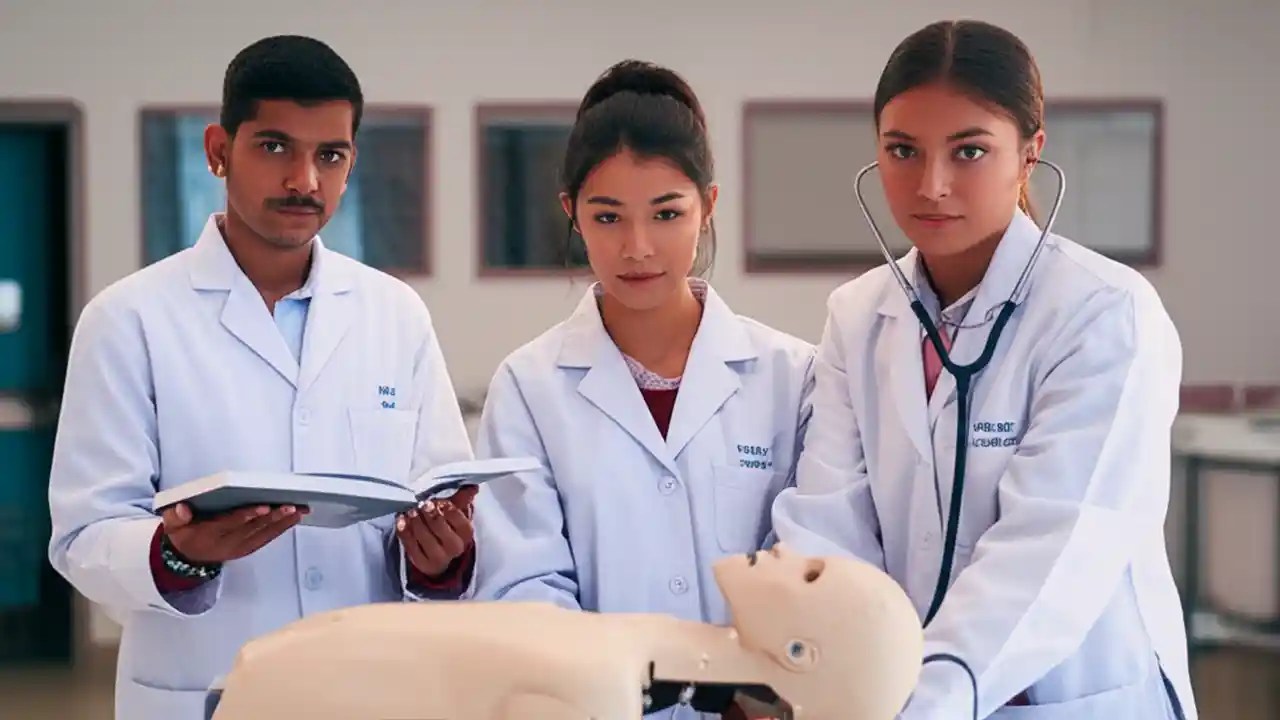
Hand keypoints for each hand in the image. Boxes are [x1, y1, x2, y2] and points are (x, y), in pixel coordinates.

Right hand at [162, 503, 305, 564]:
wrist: (188, 556)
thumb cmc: (184, 533)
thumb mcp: (172, 524)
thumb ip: (175, 516)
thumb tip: (182, 508)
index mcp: (208, 534)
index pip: (229, 524)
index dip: (246, 516)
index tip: (263, 506)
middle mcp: (226, 543)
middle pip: (252, 529)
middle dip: (272, 517)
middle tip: (290, 505)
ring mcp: (239, 547)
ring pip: (263, 534)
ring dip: (282, 522)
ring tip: (300, 509)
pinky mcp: (247, 548)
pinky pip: (267, 539)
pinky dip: (282, 528)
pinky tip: (295, 517)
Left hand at [396, 485, 477, 576]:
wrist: (439, 553)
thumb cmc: (449, 526)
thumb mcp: (456, 512)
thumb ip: (462, 498)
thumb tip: (472, 486)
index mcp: (466, 534)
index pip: (460, 522)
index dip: (449, 511)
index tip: (438, 501)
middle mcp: (455, 548)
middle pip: (441, 530)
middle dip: (431, 515)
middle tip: (422, 504)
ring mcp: (438, 558)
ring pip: (425, 538)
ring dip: (416, 522)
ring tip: (410, 511)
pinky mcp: (422, 563)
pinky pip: (411, 547)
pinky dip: (405, 532)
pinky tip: (401, 521)